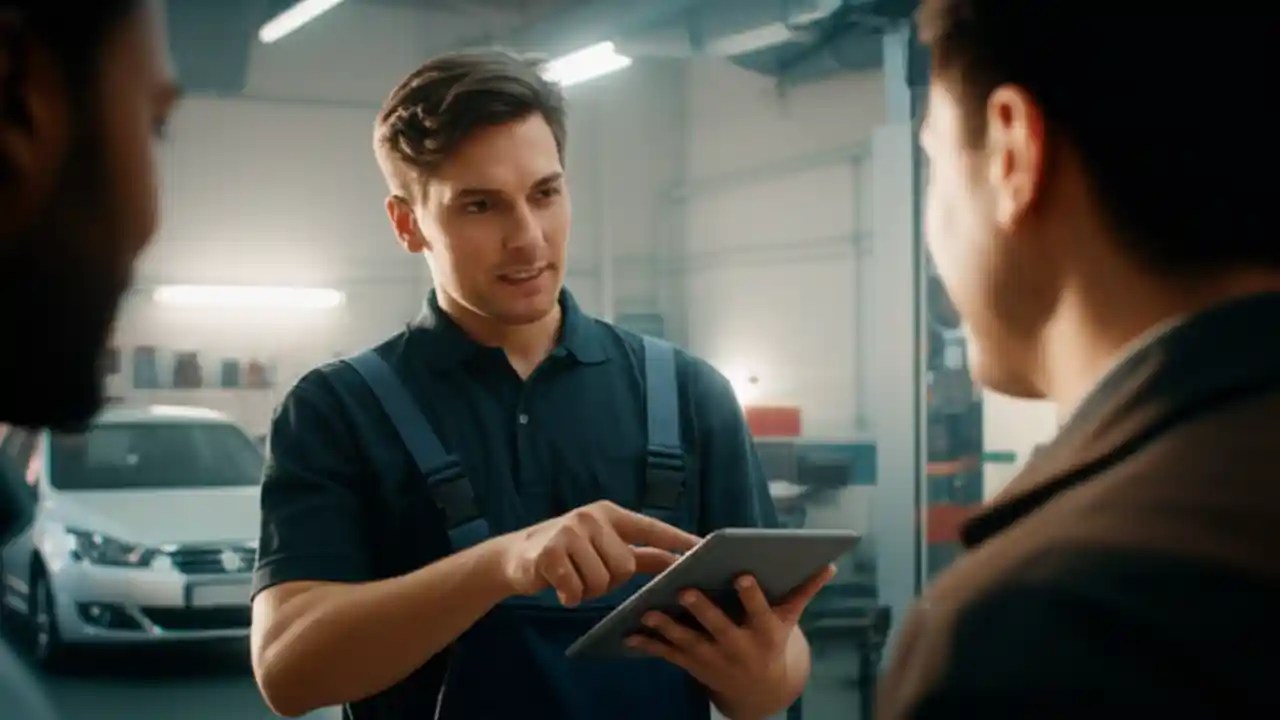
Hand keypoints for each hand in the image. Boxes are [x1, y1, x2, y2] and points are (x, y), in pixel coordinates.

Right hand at [498, 500, 700, 606]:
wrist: (515, 556)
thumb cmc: (569, 554)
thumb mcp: (604, 546)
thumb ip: (640, 553)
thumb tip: (678, 562)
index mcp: (612, 514)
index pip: (652, 528)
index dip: (678, 539)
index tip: (705, 548)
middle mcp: (593, 518)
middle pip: (625, 566)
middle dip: (611, 581)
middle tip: (589, 576)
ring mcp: (570, 531)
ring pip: (601, 580)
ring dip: (588, 590)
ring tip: (572, 579)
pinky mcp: (550, 552)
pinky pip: (575, 588)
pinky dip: (569, 596)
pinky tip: (560, 589)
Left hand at [627, 565, 835, 713]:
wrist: (760, 690)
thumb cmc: (772, 639)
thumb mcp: (789, 618)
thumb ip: (804, 590)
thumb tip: (829, 564)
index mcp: (765, 631)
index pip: (759, 610)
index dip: (751, 595)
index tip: (741, 575)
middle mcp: (740, 647)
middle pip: (719, 627)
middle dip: (702, 610)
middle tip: (685, 589)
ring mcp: (714, 659)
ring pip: (688, 643)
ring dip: (667, 628)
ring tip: (647, 612)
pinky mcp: (693, 666)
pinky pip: (668, 656)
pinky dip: (648, 646)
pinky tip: (628, 635)